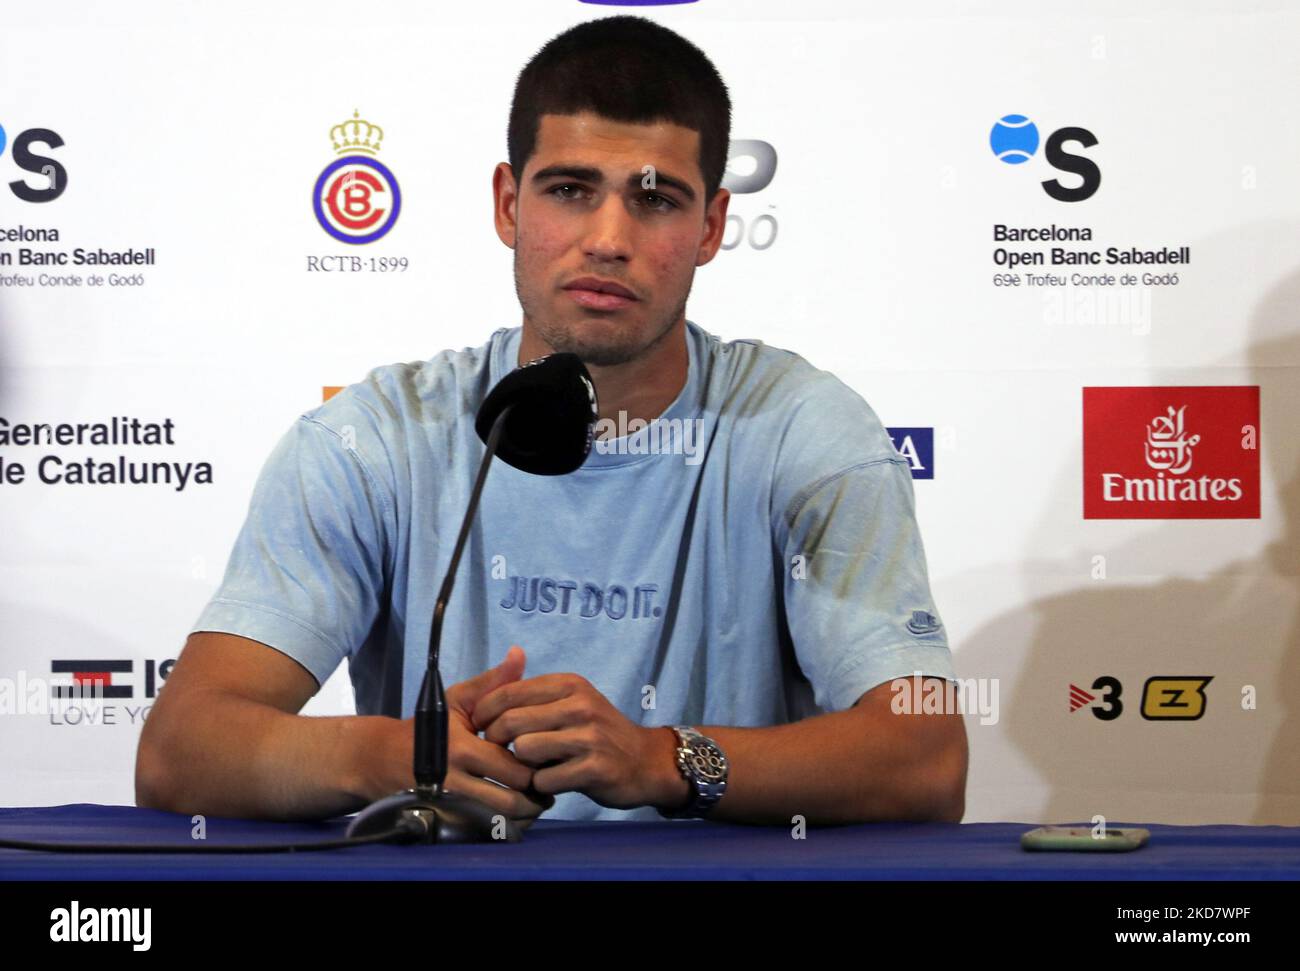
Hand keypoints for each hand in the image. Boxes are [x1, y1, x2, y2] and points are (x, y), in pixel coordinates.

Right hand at [397, 646, 553, 827]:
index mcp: (462, 747)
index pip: (514, 763)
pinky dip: (506, 824)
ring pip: (500, 818)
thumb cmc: (428, 726)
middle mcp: (456, 779)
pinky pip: (486, 828)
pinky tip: (516, 811)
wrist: (382, 759)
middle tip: (549, 783)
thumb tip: (519, 654)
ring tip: (537, 800)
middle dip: (536, 793)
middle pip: (512, 796)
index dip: (536, 762)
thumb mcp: (458, 700)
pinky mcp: (446, 819)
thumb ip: (494, 682)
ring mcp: (451, 803)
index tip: (548, 756)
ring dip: (525, 813)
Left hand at [471, 672, 685, 811]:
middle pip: (511, 721)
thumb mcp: (573, 701)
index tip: (480, 728)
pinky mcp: (594, 769)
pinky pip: (544, 781)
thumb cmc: (598, 732)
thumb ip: (534, 693)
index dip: (485, 712)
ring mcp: (589, 737)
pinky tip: (552, 783)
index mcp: (570, 684)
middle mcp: (580, 705)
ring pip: (524, 751)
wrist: (646, 761)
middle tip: (500, 752)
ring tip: (532, 767)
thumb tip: (490, 679)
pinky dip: (541, 786)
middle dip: (496, 740)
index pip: (509, 692)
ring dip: (521, 765)